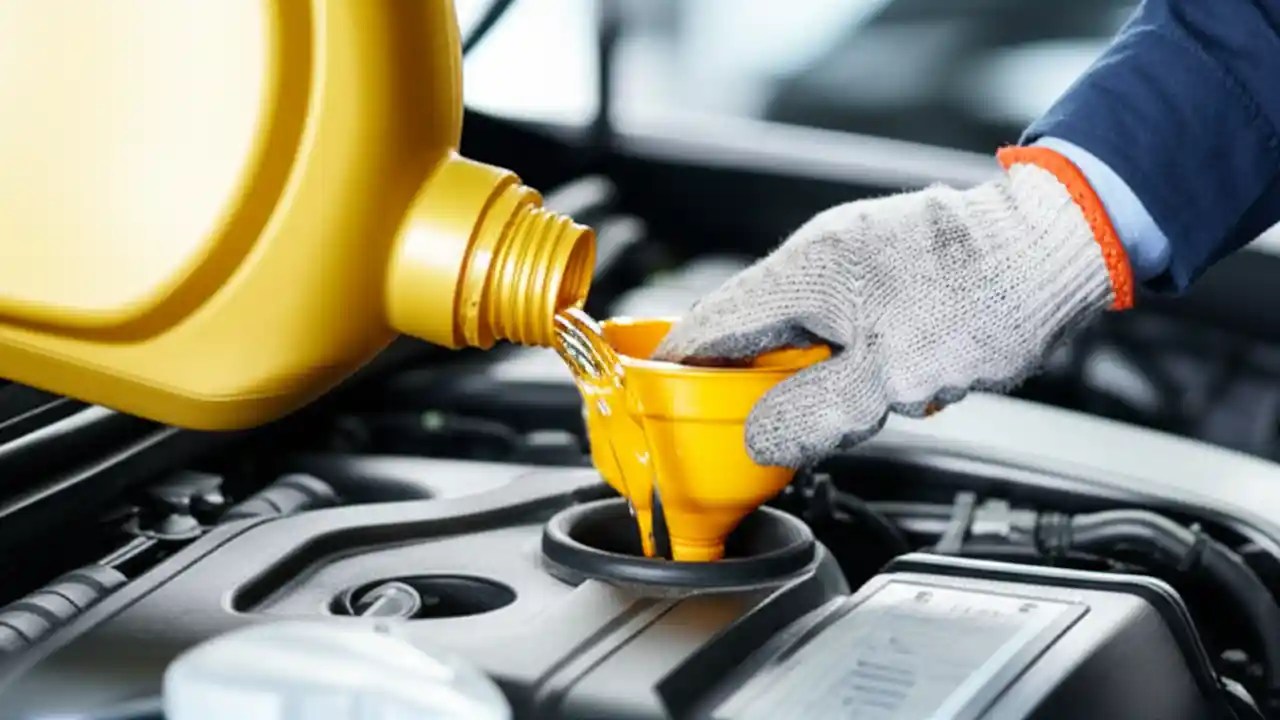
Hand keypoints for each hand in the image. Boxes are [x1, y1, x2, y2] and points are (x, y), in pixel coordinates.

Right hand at [654, 159, 1127, 467]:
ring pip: (790, 323)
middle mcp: (819, 253)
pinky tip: (854, 381)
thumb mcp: (894, 377)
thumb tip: (758, 436)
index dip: (676, 367)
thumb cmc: (989, 298)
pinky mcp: (882, 262)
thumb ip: (816, 411)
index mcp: (806, 273)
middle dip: (733, 378)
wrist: (1060, 247)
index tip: (655, 400)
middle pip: (745, 324)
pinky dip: (824, 352)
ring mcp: (851, 252)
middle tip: (729, 427)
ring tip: (804, 414)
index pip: (711, 323)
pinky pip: (830, 314)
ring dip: (788, 370)